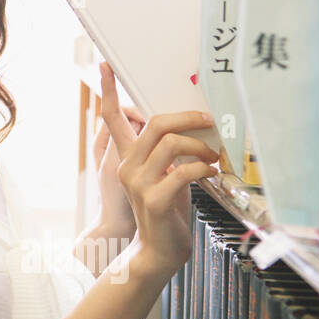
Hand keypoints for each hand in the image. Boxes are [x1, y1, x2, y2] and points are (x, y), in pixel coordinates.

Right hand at [99, 61, 217, 274]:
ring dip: (200, 147)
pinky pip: (184, 170)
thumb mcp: (164, 178)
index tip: (105, 64)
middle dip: (187, 117)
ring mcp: (139, 183)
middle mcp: (127, 167)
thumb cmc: (167, 213)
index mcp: (127, 159)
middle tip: (209, 120)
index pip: (111, 118)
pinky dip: (204, 169)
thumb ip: (168, 155)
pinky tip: (212, 175)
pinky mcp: (155, 199)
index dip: (109, 90)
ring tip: (213, 158)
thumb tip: (191, 129)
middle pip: (155, 123)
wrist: (158, 253)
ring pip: (171, 144)